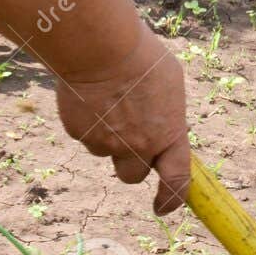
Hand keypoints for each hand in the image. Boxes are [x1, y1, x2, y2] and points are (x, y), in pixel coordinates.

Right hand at [55, 27, 189, 214]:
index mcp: (168, 135)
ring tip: (106, 101)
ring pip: (103, 152)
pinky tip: (88, 95)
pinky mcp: (79, 133)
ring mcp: (106, 143)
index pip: (176, 181)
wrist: (99, 46)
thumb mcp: (170, 84)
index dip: (171, 199)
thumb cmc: (140, 57)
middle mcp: (138, 147)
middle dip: (129, 164)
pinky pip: (84, 134)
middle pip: (131, 176)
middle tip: (126, 139)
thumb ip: (168, 115)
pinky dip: (86, 121)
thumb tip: (163, 127)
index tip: (163, 207)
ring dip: (105, 137)